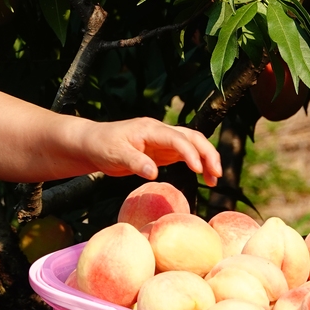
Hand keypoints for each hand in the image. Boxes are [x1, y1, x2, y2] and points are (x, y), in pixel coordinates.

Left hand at [79, 118, 221, 184]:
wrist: (93, 143)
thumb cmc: (102, 146)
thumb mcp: (115, 156)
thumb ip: (135, 162)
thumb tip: (154, 173)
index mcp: (149, 129)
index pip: (177, 138)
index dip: (190, 152)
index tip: (199, 170)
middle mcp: (160, 131)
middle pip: (192, 137)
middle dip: (208, 153)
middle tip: (216, 174)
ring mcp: (162, 139)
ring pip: (192, 144)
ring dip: (206, 158)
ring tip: (214, 179)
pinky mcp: (162, 150)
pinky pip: (185, 153)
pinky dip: (197, 163)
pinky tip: (203, 176)